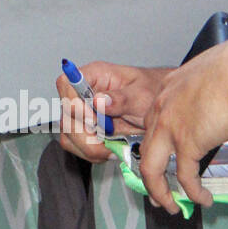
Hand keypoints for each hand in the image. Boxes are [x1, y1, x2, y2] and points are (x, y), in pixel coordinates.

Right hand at [55, 61, 169, 162]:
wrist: (161, 109)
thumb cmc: (152, 93)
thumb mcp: (142, 94)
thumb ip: (121, 99)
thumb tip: (98, 101)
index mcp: (94, 75)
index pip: (66, 83)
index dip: (74, 102)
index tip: (94, 120)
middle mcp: (83, 93)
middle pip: (65, 114)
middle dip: (85, 133)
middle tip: (107, 138)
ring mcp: (83, 113)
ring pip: (68, 133)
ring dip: (88, 146)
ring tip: (112, 147)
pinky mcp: (86, 130)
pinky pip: (76, 145)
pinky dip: (91, 153)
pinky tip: (109, 150)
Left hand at [138, 36, 227, 214]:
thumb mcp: (208, 76)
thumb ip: (203, 91)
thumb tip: (217, 101)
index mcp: (165, 91)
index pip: (151, 124)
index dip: (154, 147)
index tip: (159, 162)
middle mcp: (160, 109)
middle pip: (145, 149)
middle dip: (149, 175)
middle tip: (157, 191)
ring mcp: (169, 127)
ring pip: (151, 168)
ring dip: (159, 192)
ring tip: (170, 205)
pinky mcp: (187, 143)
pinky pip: (184, 176)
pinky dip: (192, 192)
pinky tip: (202, 199)